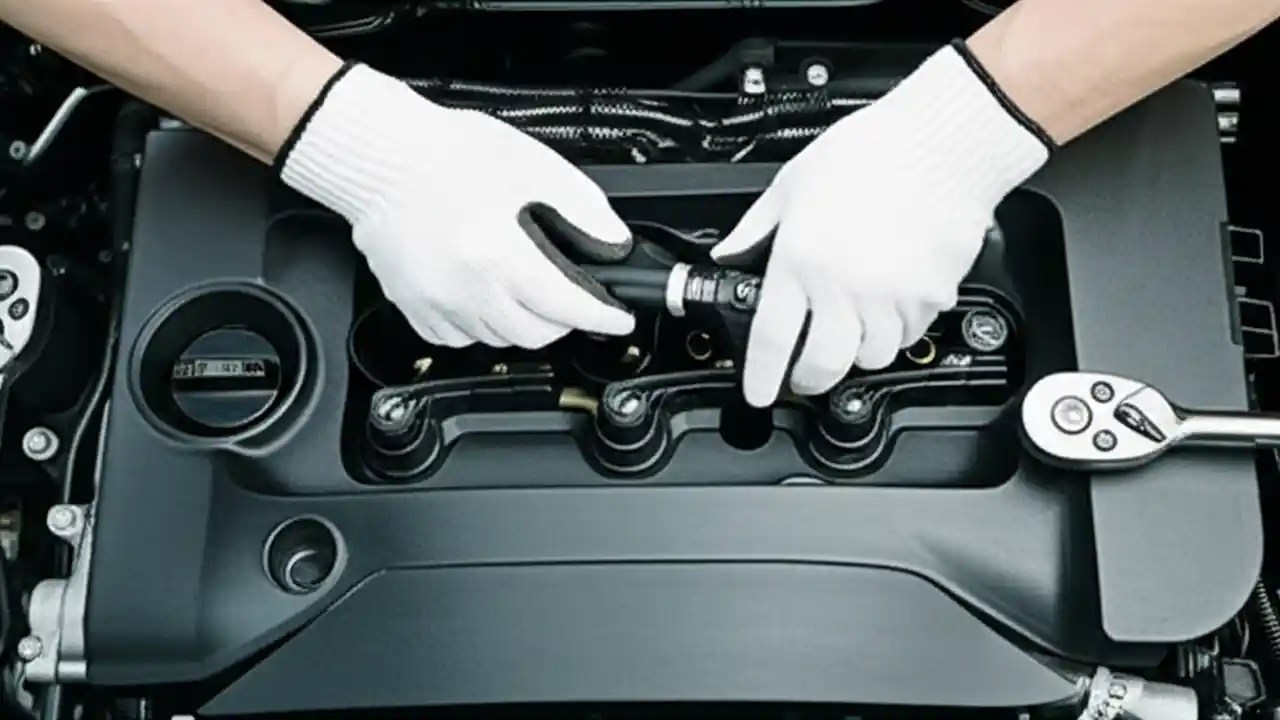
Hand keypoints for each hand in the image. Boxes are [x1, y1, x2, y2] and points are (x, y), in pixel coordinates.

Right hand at [278, 65, 633, 348]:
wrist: (381, 153)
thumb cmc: (447, 152)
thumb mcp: (533, 166)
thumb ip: (582, 208)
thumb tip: (613, 240)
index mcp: (501, 256)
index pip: (568, 307)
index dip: (602, 317)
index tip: (618, 319)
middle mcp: (467, 289)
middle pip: (535, 334)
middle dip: (562, 320)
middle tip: (569, 298)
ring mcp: (436, 302)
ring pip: (497, 340)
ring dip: (521, 323)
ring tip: (524, 290)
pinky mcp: (411, 304)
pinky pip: (456, 338)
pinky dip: (478, 326)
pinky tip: (483, 296)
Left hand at [712, 43, 1050, 406]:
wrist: (940, 143)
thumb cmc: (868, 153)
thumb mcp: (791, 184)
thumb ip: (755, 228)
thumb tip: (728, 253)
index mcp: (800, 260)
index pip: (772, 339)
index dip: (761, 376)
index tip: (758, 392)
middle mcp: (843, 286)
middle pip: (823, 364)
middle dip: (809, 378)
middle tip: (804, 373)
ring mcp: (891, 295)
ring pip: (871, 356)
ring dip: (857, 352)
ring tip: (850, 330)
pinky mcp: (931, 296)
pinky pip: (910, 334)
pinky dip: (897, 331)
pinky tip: (890, 306)